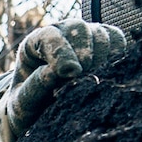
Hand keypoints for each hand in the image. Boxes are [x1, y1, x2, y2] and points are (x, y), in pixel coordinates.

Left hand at [0, 19, 128, 141]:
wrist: (44, 113)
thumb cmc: (30, 107)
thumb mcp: (23, 103)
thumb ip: (35, 87)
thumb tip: (56, 72)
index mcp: (34, 43)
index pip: (50, 36)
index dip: (62, 53)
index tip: (71, 73)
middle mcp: (60, 32)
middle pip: (79, 29)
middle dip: (84, 55)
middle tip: (83, 79)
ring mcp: (83, 36)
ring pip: (101, 35)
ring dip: (101, 59)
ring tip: (92, 82)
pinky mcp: (103, 43)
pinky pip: (117, 40)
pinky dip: (117, 56)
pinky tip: (107, 75)